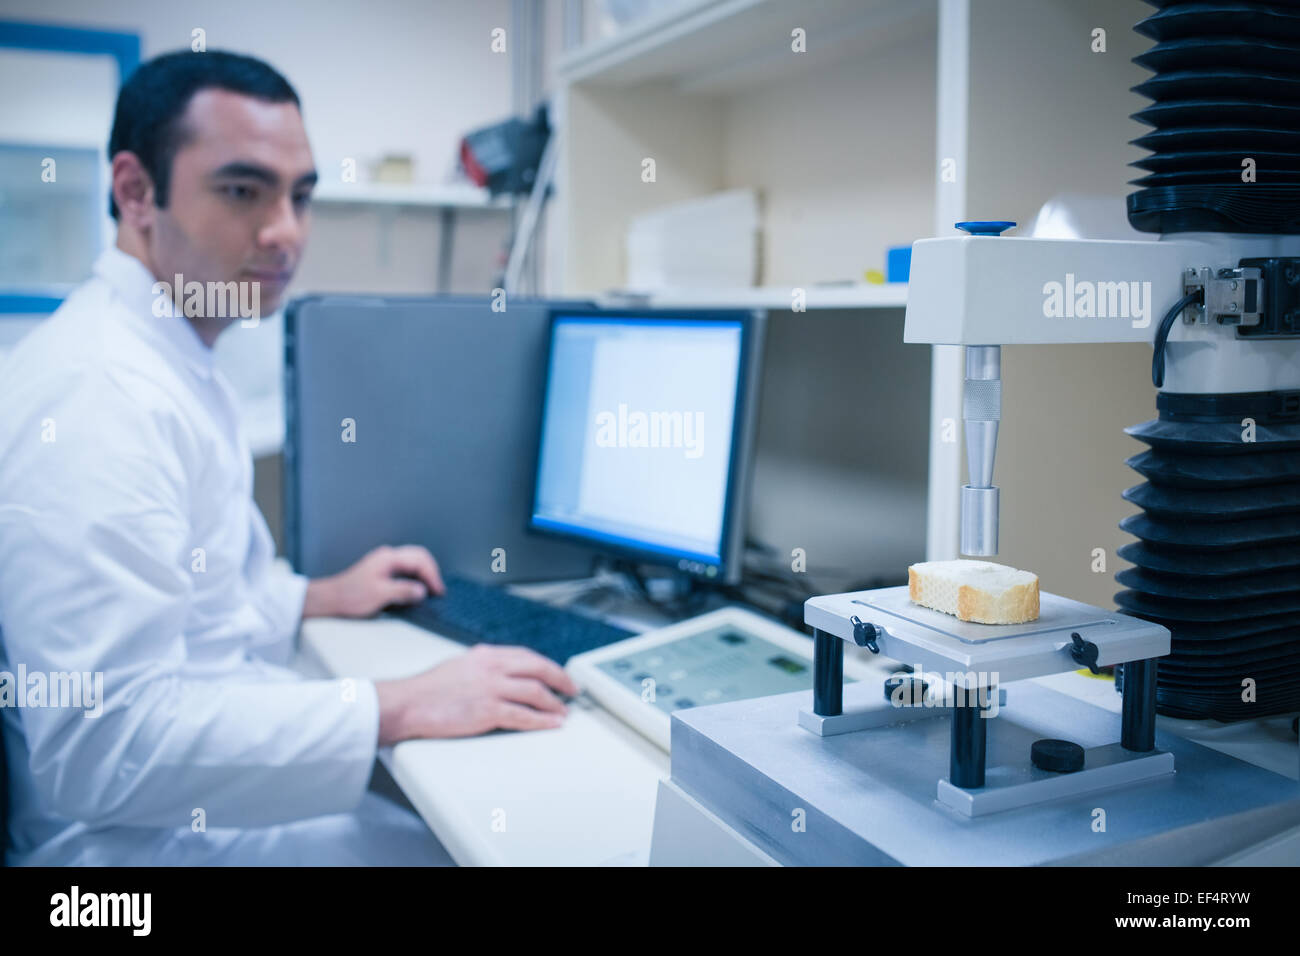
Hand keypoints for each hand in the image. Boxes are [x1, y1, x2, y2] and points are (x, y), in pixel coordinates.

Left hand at [303, 545, 444, 618]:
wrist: (332, 599)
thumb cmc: (351, 596)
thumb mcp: (380, 595)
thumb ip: (403, 591)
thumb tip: (422, 591)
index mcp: (388, 558)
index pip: (419, 561)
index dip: (432, 575)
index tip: (438, 591)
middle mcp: (388, 556)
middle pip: (419, 556)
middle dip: (431, 571)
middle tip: (438, 590)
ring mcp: (386, 562)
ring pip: (414, 562)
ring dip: (425, 574)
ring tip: (431, 590)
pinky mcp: (384, 570)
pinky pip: (406, 569)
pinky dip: (416, 577)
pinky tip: (418, 589)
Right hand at [374, 645, 580, 743]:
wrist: (408, 703)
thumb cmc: (427, 689)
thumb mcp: (459, 665)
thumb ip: (483, 667)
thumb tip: (502, 673)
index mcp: (485, 654)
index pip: (526, 655)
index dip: (547, 665)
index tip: (558, 674)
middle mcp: (491, 667)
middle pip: (538, 668)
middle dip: (560, 679)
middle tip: (572, 689)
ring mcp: (491, 688)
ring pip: (535, 691)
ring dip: (554, 703)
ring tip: (564, 711)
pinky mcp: (488, 710)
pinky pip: (524, 715)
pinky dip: (542, 720)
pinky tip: (551, 723)